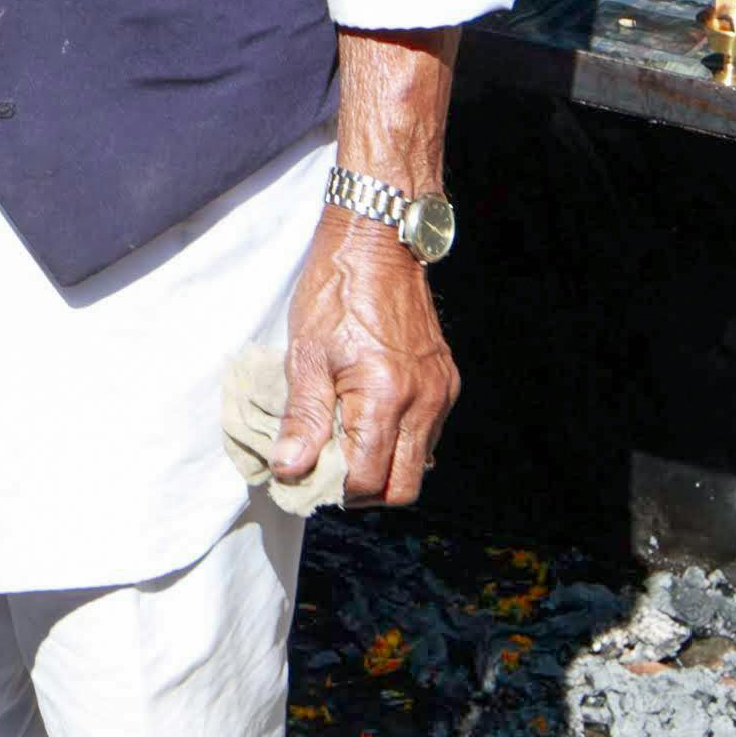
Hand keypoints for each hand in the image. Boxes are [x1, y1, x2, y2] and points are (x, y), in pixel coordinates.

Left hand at [220, 212, 457, 509]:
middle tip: (330, 472)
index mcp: (385, 397)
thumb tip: (289, 470)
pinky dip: (399, 440)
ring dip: (384, 466)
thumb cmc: (335, 293)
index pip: (368, 479)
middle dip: (366, 491)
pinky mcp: (445, 380)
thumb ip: (301, 419)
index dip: (335, 490)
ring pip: (418, 463)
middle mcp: (423, 402)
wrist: (377, 244)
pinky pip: (427, 434)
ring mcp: (439, 392)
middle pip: (404, 487)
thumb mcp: (305, 356)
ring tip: (345, 443)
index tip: (307, 477)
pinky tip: (369, 421)